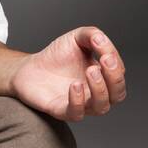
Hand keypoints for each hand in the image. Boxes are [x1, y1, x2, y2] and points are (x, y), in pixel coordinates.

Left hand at [6, 25, 126, 120]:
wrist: (29, 68)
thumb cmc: (56, 56)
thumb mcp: (76, 38)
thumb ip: (92, 34)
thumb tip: (102, 40)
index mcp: (103, 77)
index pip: (119, 74)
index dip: (115, 63)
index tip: (103, 49)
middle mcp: (95, 93)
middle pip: (117, 95)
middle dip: (115, 78)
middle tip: (105, 60)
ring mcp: (80, 104)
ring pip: (101, 107)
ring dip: (100, 89)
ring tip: (90, 71)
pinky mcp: (62, 110)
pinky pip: (76, 113)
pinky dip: (78, 100)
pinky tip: (74, 85)